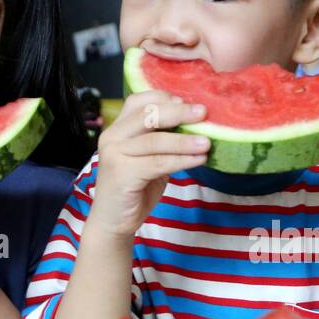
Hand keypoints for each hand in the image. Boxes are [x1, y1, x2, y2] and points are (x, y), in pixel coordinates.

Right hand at [88, 91, 208, 240]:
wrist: (113, 221)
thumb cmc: (134, 189)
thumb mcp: (149, 159)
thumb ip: (162, 142)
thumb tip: (196, 127)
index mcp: (117, 129)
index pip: (138, 101)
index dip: (164, 97)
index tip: (188, 101)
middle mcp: (112, 137)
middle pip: (148, 115)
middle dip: (179, 112)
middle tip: (203, 113)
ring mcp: (114, 154)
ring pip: (155, 140)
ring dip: (185, 140)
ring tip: (207, 142)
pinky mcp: (122, 173)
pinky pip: (158, 162)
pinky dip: (182, 160)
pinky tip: (199, 159)